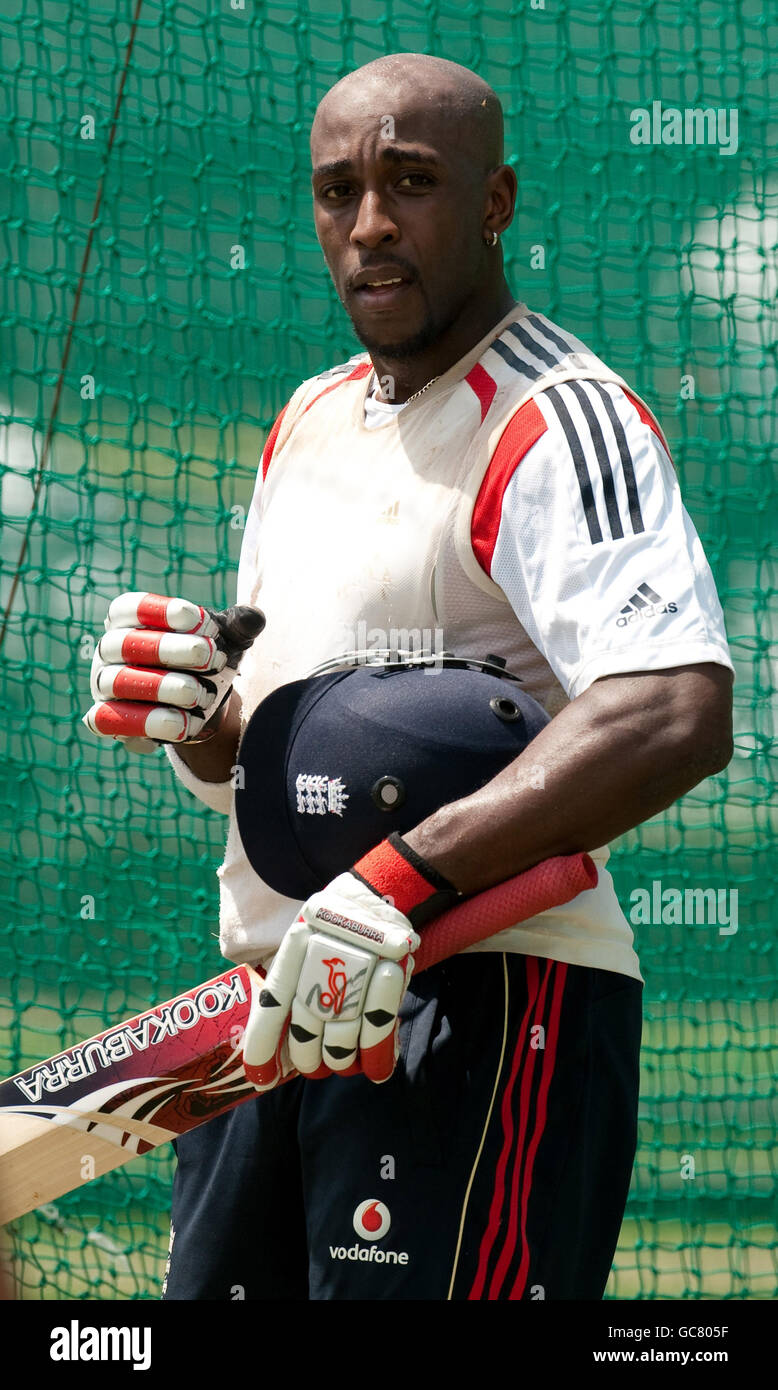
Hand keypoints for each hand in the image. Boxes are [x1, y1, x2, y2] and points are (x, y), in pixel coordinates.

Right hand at [82, 592, 263, 751]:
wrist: (199, 704)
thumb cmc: (205, 661)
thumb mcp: (225, 640)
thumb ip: (238, 626)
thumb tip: (255, 618)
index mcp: (130, 619)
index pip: (130, 607)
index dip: (160, 611)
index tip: (198, 620)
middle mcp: (109, 649)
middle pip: (124, 644)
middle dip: (169, 650)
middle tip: (211, 658)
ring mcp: (103, 684)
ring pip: (118, 682)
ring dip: (162, 688)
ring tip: (200, 694)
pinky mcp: (106, 718)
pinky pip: (110, 721)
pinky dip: (148, 723)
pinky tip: (184, 725)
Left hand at [242, 833, 459, 1089]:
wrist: (378, 889)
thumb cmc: (332, 923)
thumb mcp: (301, 939)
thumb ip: (289, 980)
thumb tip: (273, 1037)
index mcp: (295, 948)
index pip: (273, 1005)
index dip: (263, 1046)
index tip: (260, 1079)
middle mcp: (322, 959)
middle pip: (307, 1030)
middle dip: (308, 1058)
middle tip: (312, 1066)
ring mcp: (358, 967)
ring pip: (341, 1036)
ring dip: (340, 1059)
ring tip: (342, 1062)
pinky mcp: (390, 972)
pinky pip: (378, 1028)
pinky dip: (377, 1055)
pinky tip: (376, 1070)